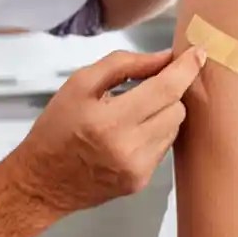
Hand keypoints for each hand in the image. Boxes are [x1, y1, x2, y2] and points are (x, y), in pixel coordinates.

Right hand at [8, 47, 207, 214]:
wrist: (40, 182)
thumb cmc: (56, 129)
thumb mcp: (79, 84)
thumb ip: (123, 64)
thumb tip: (163, 57)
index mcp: (108, 122)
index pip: (165, 90)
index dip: (185, 69)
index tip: (197, 54)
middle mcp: (127, 150)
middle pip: (177, 108)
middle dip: (168, 91)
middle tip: (148, 84)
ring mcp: (137, 170)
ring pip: (174, 127)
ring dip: (162, 112)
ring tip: (132, 111)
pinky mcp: (140, 182)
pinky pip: (164, 146)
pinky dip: (154, 132)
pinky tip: (129, 132)